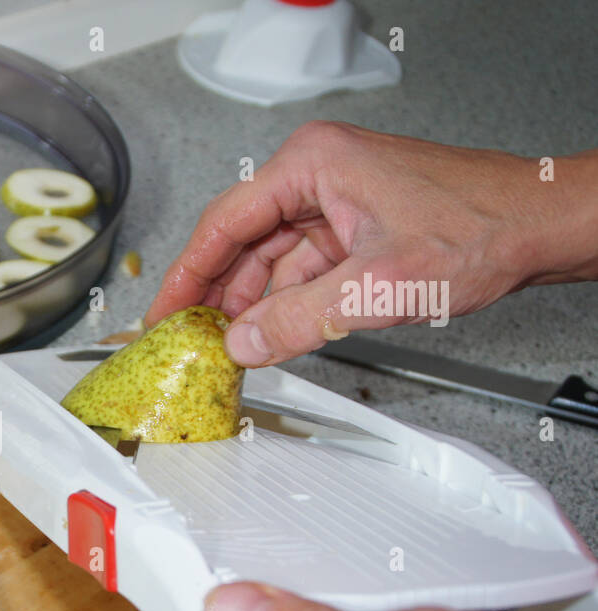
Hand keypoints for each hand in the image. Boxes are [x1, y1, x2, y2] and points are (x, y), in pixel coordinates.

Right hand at [147, 122, 597, 365]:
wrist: (544, 224)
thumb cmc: (481, 224)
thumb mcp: (377, 285)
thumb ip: (300, 319)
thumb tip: (243, 344)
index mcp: (311, 164)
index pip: (224, 224)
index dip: (186, 276)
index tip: (161, 315)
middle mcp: (316, 176)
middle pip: (242, 244)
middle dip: (217, 297)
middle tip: (186, 342)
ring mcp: (335, 201)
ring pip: (271, 261)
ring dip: (252, 306)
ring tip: (225, 349)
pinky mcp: (353, 228)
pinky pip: (301, 270)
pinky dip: (285, 304)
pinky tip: (271, 335)